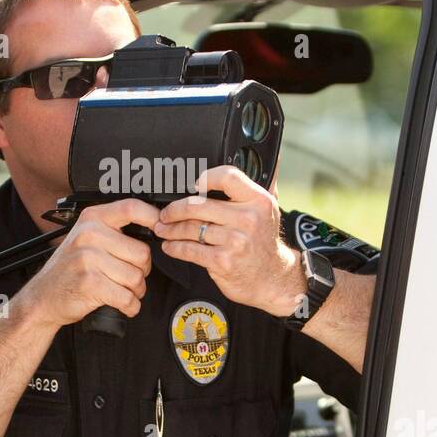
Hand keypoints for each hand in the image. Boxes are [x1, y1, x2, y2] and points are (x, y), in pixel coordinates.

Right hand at [20, 198, 157, 327]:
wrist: (43, 296)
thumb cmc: (69, 269)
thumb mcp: (86, 238)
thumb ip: (114, 230)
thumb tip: (156, 226)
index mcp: (92, 219)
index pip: (131, 208)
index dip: (153, 218)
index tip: (162, 229)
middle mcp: (90, 234)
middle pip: (141, 253)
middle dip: (142, 271)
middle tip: (129, 277)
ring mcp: (88, 258)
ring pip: (136, 277)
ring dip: (135, 291)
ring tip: (122, 290)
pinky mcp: (90, 282)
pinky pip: (126, 297)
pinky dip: (130, 306)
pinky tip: (123, 304)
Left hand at [153, 165, 305, 317]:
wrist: (273, 279)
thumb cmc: (265, 243)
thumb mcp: (270, 210)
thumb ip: (267, 182)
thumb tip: (271, 156)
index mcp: (258, 201)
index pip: (227, 177)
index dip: (205, 178)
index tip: (193, 185)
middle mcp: (248, 219)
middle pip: (199, 205)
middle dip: (175, 209)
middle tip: (166, 213)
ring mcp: (235, 241)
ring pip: (191, 228)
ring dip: (171, 229)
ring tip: (163, 228)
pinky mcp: (223, 261)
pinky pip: (191, 250)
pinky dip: (175, 247)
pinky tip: (170, 245)